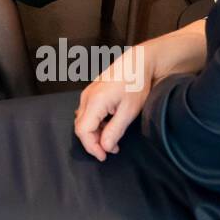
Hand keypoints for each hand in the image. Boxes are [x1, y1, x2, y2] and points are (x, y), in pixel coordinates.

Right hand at [73, 44, 155, 160]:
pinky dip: (96, 124)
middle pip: (80, 126)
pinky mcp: (92, 93)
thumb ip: (115, 130)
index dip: (91, 147)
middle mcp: (86, 97)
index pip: (82, 130)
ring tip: (113, 140)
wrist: (139, 62)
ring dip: (95, 134)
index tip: (104, 156)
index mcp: (94, 101)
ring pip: (83, 120)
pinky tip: (110, 126)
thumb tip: (104, 147)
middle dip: (93, 142)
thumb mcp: (129, 111)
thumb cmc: (136, 84)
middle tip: (111, 150)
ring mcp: (88, 94)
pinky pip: (88, 113)